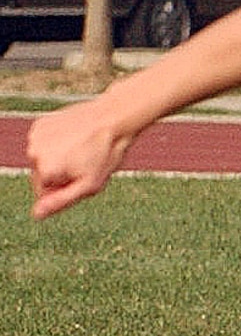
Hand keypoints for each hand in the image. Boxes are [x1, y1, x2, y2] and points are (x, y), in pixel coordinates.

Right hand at [26, 99, 134, 219]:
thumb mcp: (88, 186)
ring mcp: (35, 136)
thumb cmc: (104, 155)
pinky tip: (75, 139)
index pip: (43, 193)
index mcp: (45, 170)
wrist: (111, 119)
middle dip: (60, 175)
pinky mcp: (41, 124)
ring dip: (58, 160)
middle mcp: (34, 152)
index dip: (64, 189)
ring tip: (81, 151)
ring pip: (44, 160)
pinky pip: (45, 144)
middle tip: (85, 164)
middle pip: (43, 176)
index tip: (82, 178)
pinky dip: (57, 144)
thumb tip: (36, 215)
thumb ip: (60, 201)